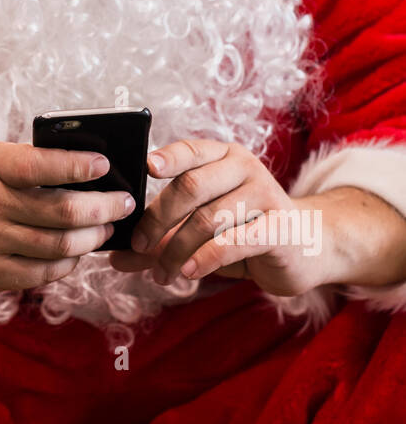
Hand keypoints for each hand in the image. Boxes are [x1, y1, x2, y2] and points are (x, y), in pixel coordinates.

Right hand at [0, 142, 136, 295]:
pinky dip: (68, 263)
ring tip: (106, 228)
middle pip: (62, 212)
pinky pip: (43, 273)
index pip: (41, 165)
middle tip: (124, 203)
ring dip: (92, 237)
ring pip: (60, 246)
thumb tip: (93, 172)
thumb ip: (34, 164)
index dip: (77, 165)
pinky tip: (79, 252)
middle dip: (103, 208)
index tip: (104, 165)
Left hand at [108, 138, 330, 296]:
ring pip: (209, 219)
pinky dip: (207, 258)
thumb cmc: (245, 232)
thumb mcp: (201, 230)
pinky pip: (236, 241)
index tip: (145, 168)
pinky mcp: (280, 228)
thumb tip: (116, 257)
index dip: (168, 158)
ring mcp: (266, 196)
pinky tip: (189, 273)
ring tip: (162, 273)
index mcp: (224, 157)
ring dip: (177, 250)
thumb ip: (160, 239)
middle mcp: (246, 169)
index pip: (191, 150)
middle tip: (139, 245)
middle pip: (192, 187)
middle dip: (158, 219)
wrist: (307, 246)